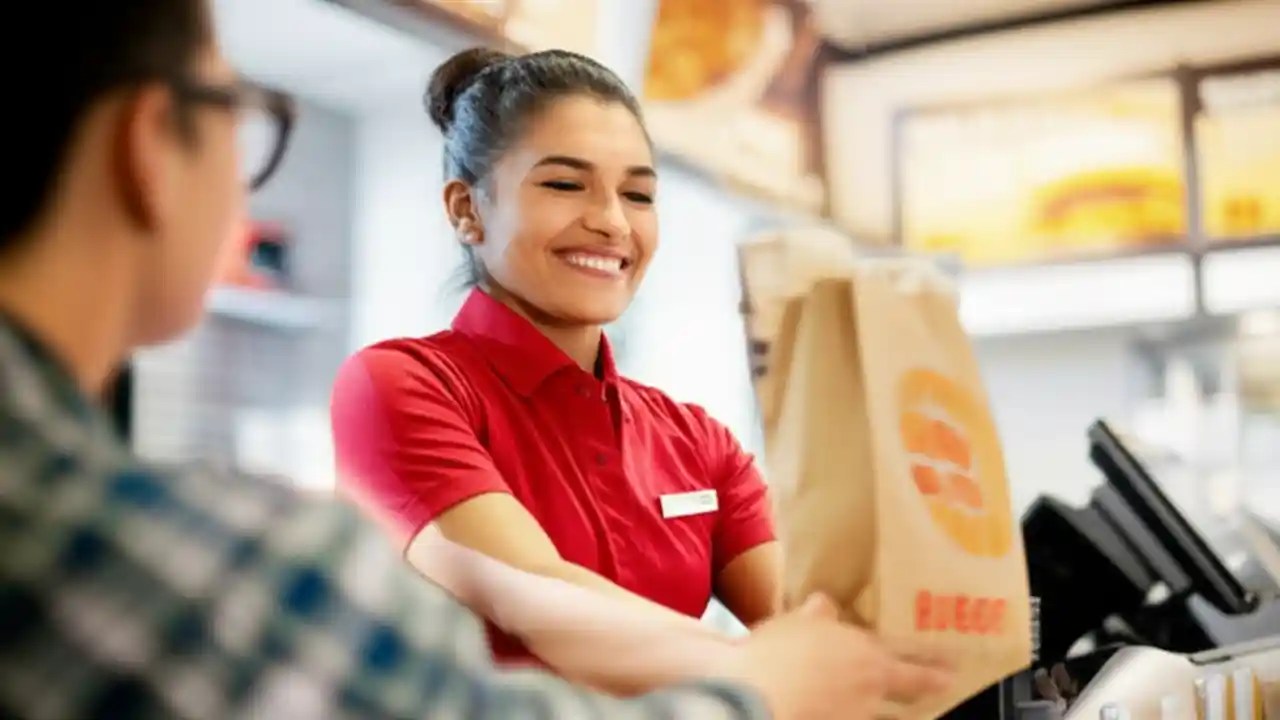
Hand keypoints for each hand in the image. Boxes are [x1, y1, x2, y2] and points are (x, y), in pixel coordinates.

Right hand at [719, 594, 951, 719]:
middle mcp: (869, 691)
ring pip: (887, 717)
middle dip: (928, 690)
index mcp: (867, 657)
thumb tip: (824, 603)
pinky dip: (859, 717)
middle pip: (910, 694)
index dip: (935, 665)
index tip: (953, 668)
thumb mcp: (799, 621)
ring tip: (907, 711)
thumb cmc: (781, 654)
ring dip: (899, 713)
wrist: (755, 698)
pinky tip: (845, 713)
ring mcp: (854, 717)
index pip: (913, 662)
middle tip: (945, 686)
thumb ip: (818, 613)